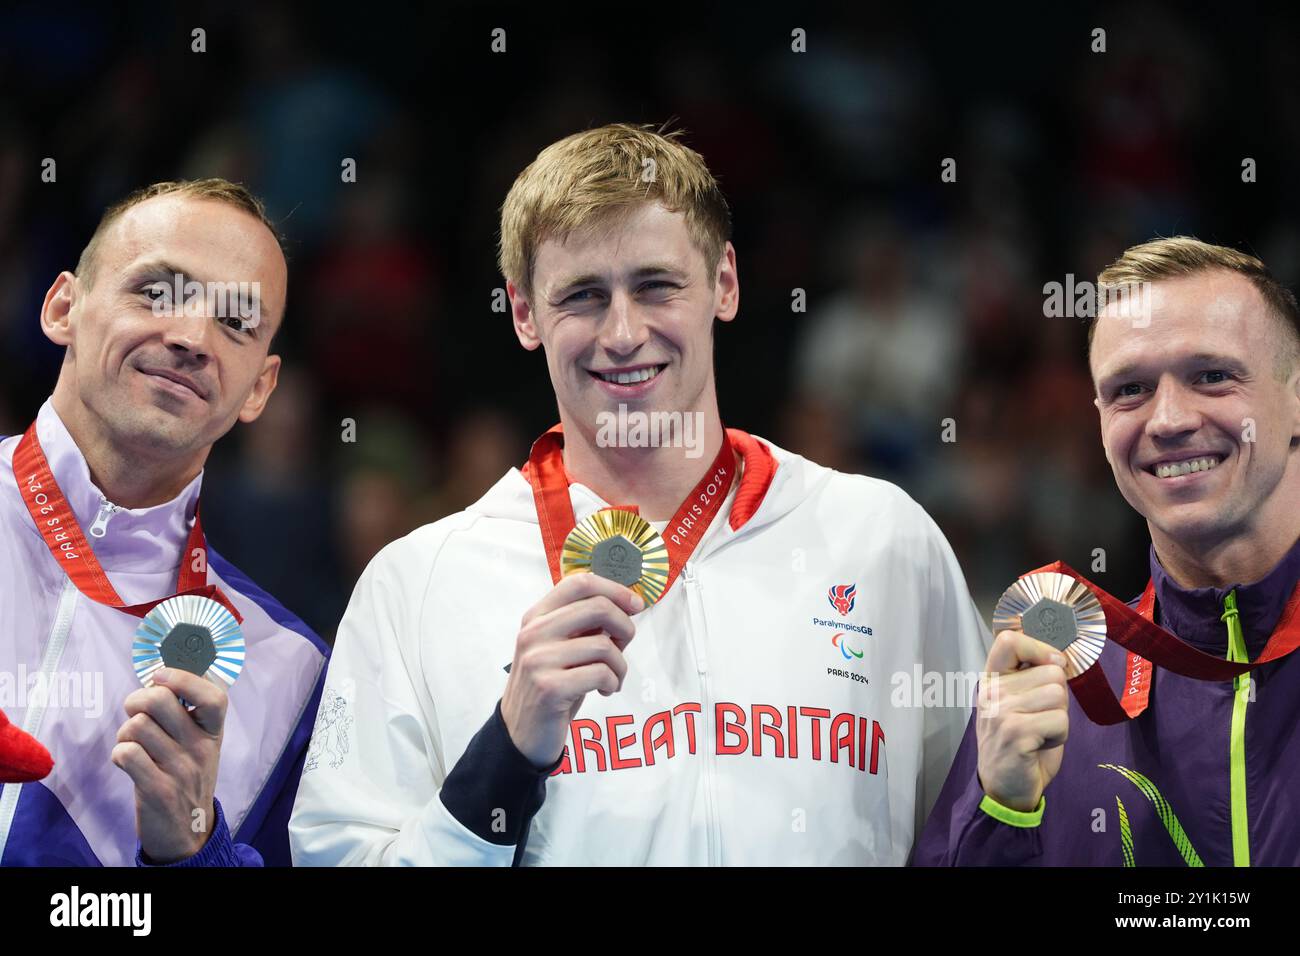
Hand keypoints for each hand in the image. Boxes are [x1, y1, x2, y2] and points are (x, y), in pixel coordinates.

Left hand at [111, 668, 226, 863]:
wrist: (188, 833)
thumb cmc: (186, 778)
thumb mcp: (199, 746)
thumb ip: (185, 715)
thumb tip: (157, 679)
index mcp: (213, 733)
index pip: (213, 696)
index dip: (184, 678)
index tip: (161, 675)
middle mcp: (201, 749)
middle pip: (160, 700)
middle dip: (136, 700)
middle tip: (135, 711)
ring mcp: (181, 770)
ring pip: (136, 726)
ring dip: (125, 732)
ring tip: (133, 744)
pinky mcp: (158, 790)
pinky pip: (126, 753)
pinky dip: (119, 754)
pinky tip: (127, 762)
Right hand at [501, 573, 643, 767]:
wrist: (521, 732)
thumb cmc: (551, 685)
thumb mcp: (560, 646)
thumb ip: (583, 624)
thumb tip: (626, 605)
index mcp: (537, 616)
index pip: (579, 583)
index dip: (614, 589)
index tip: (635, 605)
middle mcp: (534, 633)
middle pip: (597, 607)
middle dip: (625, 626)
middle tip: (625, 645)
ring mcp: (539, 660)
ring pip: (603, 645)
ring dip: (620, 665)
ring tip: (612, 678)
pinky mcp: (550, 688)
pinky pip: (601, 674)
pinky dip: (613, 682)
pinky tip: (604, 690)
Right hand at [975, 630, 1069, 812]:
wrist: (1004, 788)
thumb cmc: (1019, 743)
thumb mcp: (1017, 703)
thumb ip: (1032, 678)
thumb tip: (1061, 659)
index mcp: (991, 680)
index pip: (1009, 640)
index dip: (1039, 648)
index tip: (1050, 665)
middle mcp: (991, 692)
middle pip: (1051, 671)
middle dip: (1058, 697)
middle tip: (1039, 717)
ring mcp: (1001, 711)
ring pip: (1058, 695)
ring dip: (1060, 717)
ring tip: (1040, 731)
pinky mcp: (1016, 732)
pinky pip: (1060, 720)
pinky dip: (1060, 735)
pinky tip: (1041, 744)